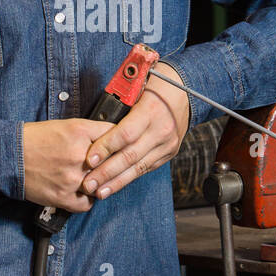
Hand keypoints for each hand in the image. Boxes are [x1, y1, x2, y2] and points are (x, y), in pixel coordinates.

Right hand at [22, 117, 116, 211]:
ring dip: (99, 183)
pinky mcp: (63, 197)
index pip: (116, 137)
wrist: (10, 156)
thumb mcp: (67, 125)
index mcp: (80, 133)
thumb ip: (93, 131)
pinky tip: (81, 191)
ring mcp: (72, 178)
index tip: (120, 148)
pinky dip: (87, 199)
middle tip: (110, 166)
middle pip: (112, 164)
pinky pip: (87, 204)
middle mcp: (78, 155)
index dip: (120, 143)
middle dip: (112, 165)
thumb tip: (113, 137)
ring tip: (91, 178)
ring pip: (102, 185)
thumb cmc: (36, 139)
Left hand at [81, 62, 190, 200]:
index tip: (89, 159)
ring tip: (99, 192)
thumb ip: (118, 102)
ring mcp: (167, 144)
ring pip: (138, 167)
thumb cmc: (157, 83)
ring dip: (116, 182)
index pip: (126, 134)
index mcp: (151, 110)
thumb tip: (95, 121)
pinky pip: (146, 168)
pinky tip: (115, 186)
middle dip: (107, 172)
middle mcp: (161, 130)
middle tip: (88, 183)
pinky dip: (129, 178)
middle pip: (130, 155)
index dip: (106, 148)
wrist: (187, 89)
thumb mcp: (137, 85)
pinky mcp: (169, 152)